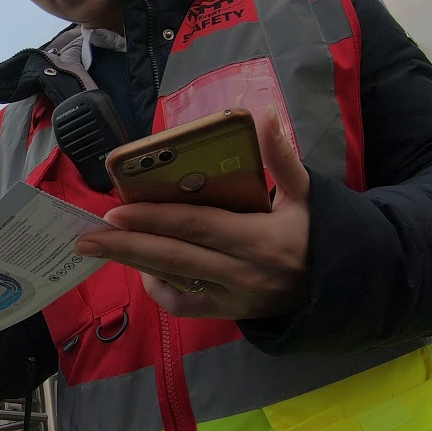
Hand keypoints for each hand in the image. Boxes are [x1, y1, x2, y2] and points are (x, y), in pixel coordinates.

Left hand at [75, 109, 310, 319]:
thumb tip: (264, 116)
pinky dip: (160, 291)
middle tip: (87, 236)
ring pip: (174, 281)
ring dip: (133, 264)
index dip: (154, 219)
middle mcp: (243, 273)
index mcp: (260, 238)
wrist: (344, 286)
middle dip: (126, 246)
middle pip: (174, 258)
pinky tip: (146, 272)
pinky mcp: (230, 314)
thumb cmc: (319, 233)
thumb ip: (283, 158)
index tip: (116, 211)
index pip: (197, 226)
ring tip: (99, 248)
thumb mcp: (308, 193)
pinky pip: (185, 308)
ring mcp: (234, 298)